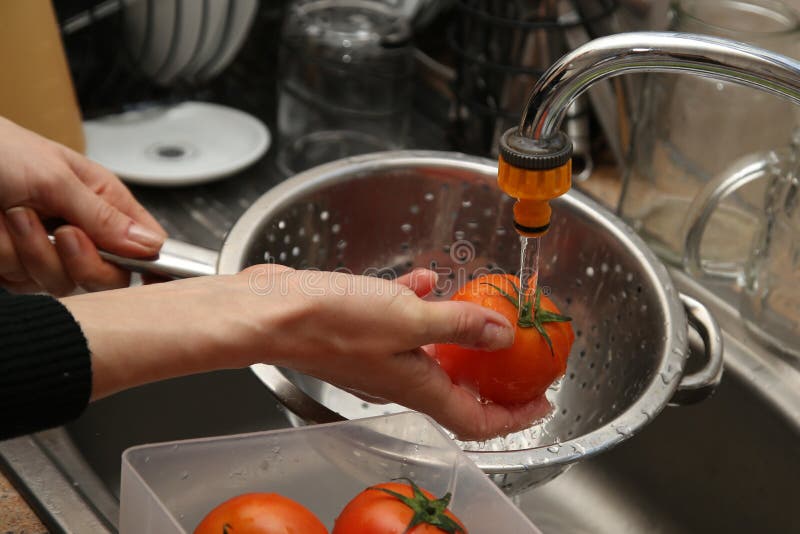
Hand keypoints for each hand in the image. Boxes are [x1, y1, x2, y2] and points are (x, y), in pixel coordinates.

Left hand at [0, 117, 165, 294]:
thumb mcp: (55, 177)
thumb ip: (103, 216)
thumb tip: (151, 245)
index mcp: (103, 202)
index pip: (147, 244)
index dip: (156, 265)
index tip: (159, 280)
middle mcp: (83, 231)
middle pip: (112, 276)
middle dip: (85, 261)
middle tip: (65, 235)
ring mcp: (51, 254)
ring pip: (66, 283)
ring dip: (35, 251)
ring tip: (15, 215)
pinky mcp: (19, 270)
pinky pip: (28, 284)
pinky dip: (10, 258)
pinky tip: (0, 229)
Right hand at [61, 267, 549, 439]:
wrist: (268, 312)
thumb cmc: (328, 321)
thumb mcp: (408, 318)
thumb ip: (459, 325)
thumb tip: (501, 335)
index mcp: (416, 386)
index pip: (476, 420)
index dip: (514, 417)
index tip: (541, 403)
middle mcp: (398, 379)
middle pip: (457, 392)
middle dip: (492, 380)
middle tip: (518, 363)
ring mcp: (376, 357)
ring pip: (430, 356)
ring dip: (458, 341)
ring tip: (480, 316)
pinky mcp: (357, 332)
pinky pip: (399, 323)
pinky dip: (418, 306)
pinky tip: (422, 280)